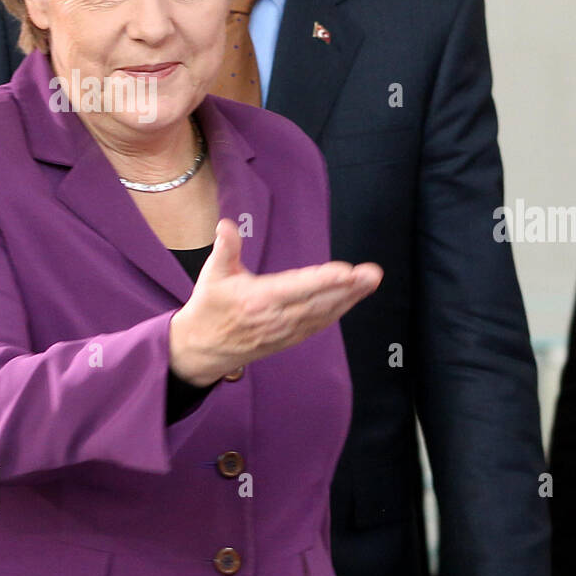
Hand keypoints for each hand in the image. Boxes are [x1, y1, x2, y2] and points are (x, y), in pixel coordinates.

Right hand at [169, 219, 381, 385]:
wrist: (202, 349)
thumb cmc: (209, 307)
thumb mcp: (212, 275)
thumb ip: (225, 249)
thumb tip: (227, 225)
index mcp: (258, 300)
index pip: (298, 288)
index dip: (324, 280)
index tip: (347, 271)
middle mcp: (277, 317)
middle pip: (319, 301)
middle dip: (349, 288)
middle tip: (372, 274)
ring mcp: (286, 331)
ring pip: (324, 313)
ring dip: (350, 298)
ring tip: (371, 281)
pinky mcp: (291, 338)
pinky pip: (320, 323)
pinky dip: (339, 310)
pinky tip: (354, 298)